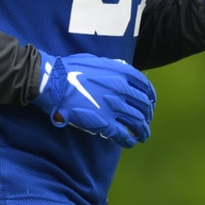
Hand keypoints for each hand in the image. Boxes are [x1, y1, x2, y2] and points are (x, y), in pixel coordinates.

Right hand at [30, 52, 155, 147]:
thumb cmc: (70, 69)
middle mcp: (122, 90)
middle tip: (146, 121)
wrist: (54, 82)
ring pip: (138, 123)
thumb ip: (112, 67)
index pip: (145, 87)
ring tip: (143, 136)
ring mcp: (114, 107)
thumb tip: (121, 72)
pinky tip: (129, 143)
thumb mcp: (97, 61)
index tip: (150, 104)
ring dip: (143, 131)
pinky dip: (129, 141)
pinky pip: (123, 135)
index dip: (151, 98)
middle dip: (148, 116)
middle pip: (144, 106)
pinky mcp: (104, 124)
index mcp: (121, 73)